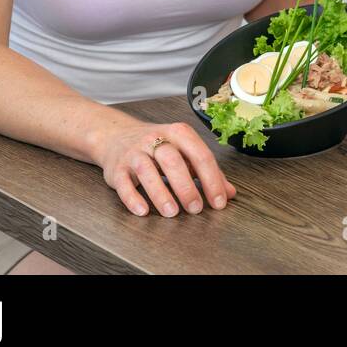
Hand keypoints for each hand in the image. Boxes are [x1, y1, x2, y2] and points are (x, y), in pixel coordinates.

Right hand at [95, 120, 236, 217]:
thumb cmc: (158, 147)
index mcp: (179, 133)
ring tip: (172, 213)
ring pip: (147, 171)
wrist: (116, 136)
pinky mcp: (116, 168)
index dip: (212, 180)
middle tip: (196, 209)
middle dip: (186, 187)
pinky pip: (124, 183)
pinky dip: (132, 198)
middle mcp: (156, 139)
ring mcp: (134, 153)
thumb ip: (207, 171)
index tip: (219, 202)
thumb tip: (230, 193)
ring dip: (160, 193)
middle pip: (173, 161)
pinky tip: (143, 211)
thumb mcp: (184, 152)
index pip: (200, 155)